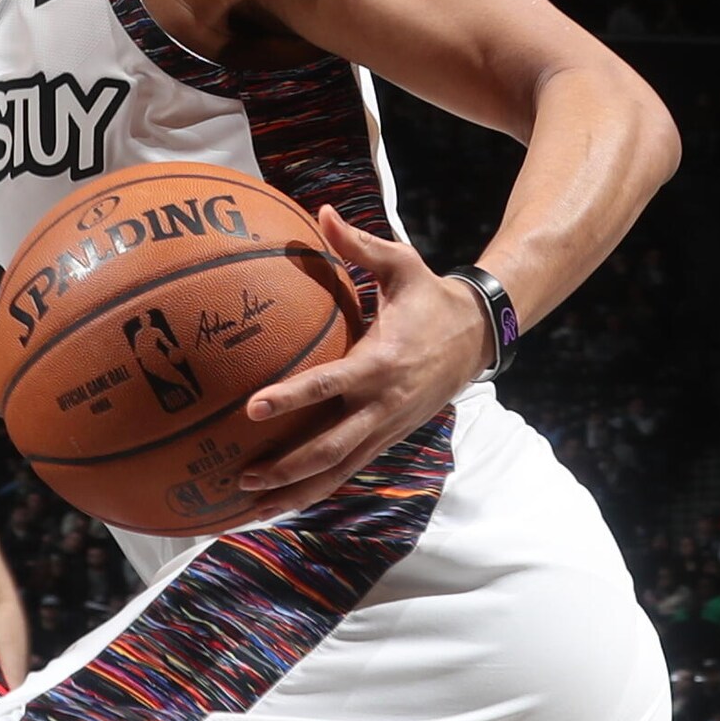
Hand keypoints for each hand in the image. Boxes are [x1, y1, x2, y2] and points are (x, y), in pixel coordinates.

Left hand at [228, 204, 473, 507]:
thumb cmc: (430, 297)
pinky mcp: (386, 440)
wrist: (477, 337)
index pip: (329, 386)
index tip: (252, 407)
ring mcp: (385, 429)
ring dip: (295, 492)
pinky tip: (280, 503)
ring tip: (250, 509)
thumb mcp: (402, 264)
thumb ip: (359, 244)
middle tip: (242, 476)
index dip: (291, 398)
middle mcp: (382, 406)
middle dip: (286, 466)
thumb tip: (321, 211)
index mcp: (380, 363)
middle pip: (329, 447)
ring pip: (337, 472)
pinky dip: (313, 490)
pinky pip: (345, 472)